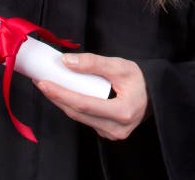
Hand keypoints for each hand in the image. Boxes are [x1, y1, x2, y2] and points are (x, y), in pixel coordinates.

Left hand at [35, 53, 149, 140]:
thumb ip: (94, 63)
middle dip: (57, 97)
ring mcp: (110, 134)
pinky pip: (84, 119)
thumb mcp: (120, 66)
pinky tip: (63, 94)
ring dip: (62, 101)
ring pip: (79, 117)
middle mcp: (116, 129)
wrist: (154, 94)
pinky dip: (72, 105)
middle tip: (40, 81)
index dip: (62, 93)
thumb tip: (66, 62)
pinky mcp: (106, 132)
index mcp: (123, 112)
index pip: (84, 104)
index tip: (44, 83)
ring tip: (48, 85)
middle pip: (78, 113)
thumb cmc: (140, 79)